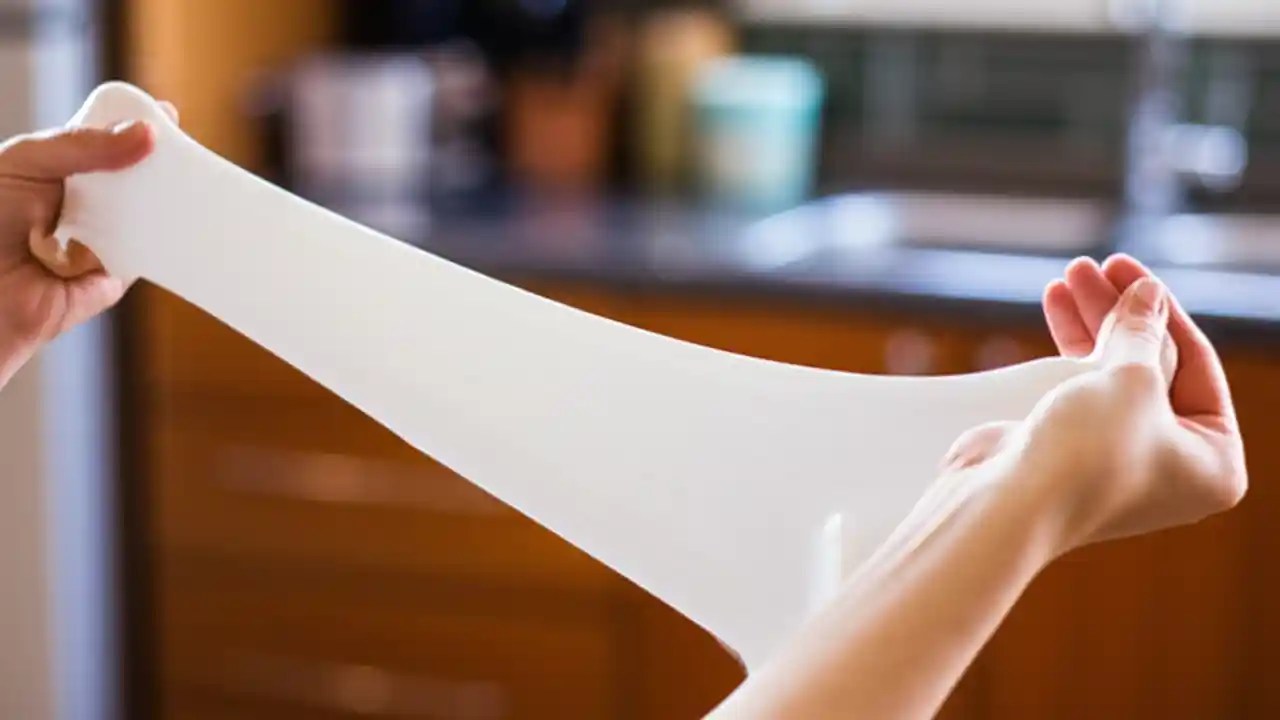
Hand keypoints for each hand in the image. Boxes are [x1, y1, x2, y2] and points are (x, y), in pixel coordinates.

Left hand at [0, 101, 176, 383]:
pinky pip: (148, 254)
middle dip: (160, 164)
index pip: (104, 145)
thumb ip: (82, 145)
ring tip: (198, 183)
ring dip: (167, 200)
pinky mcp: (114, 277)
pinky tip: (185, 221)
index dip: (135, 129)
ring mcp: (99, 242)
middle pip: (132, 178)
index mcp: (57, 174)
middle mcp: (80, 206)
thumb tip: (146, 133)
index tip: (168, 117)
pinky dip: (166, 240)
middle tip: (190, 151)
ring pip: (145, 215)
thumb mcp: (27, 162)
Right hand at [945, 257, 1245, 553]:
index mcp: (1214, 462)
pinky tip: (1057, 310)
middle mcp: (1172, 466)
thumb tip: (1147, 294)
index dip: (1163, 311)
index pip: (1199, 366)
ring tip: (1069, 280)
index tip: (1129, 271)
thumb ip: (1142, 330)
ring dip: (1092, 324)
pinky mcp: (1072, 453)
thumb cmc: (1084, 457)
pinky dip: (1069, 351)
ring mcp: (1118, 461)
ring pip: (1113, 375)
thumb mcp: (1132, 380)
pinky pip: (1080, 390)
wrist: (1006, 505)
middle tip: (1094, 269)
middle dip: (1121, 313)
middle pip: (1154, 367)